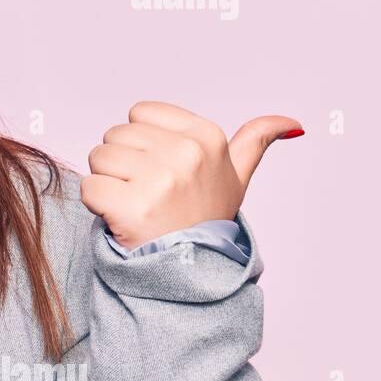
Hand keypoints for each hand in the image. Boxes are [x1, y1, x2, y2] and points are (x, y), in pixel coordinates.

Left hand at [81, 101, 302, 249]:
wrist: (193, 268)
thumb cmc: (205, 218)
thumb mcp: (237, 177)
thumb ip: (255, 142)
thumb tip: (292, 122)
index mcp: (207, 137)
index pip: (139, 113)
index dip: (141, 141)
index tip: (160, 169)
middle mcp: (187, 154)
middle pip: (114, 136)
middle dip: (121, 163)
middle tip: (147, 192)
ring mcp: (161, 181)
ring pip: (97, 159)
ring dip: (107, 183)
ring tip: (135, 204)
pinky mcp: (133, 207)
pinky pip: (88, 188)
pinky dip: (96, 205)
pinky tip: (121, 218)